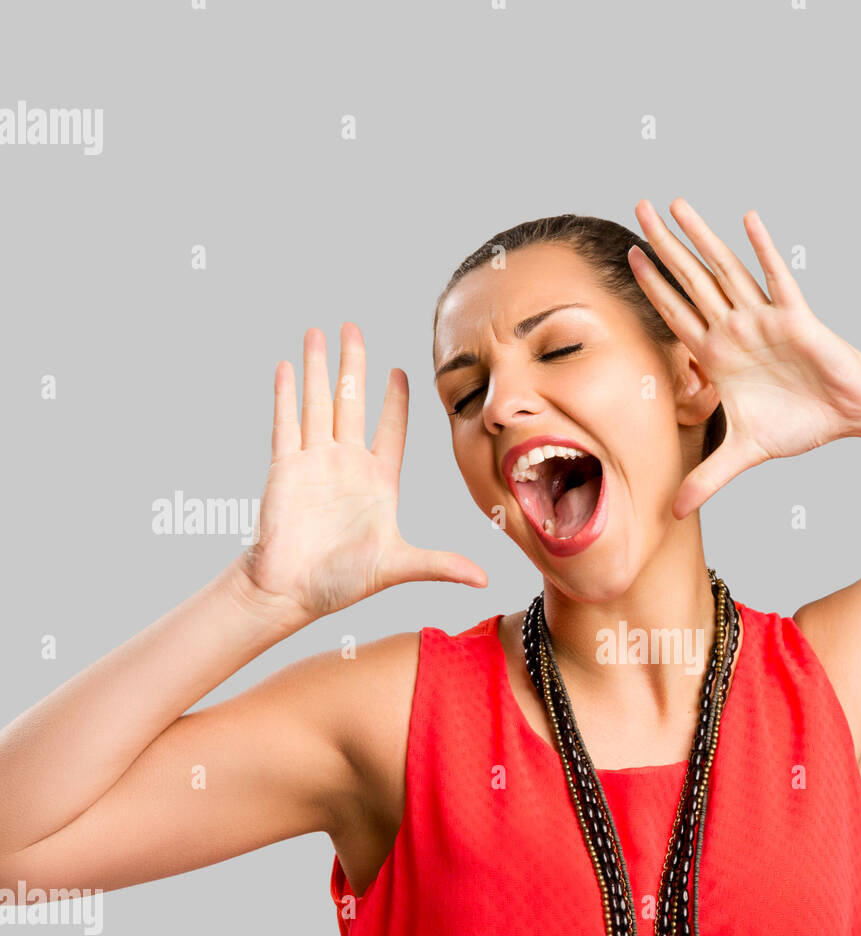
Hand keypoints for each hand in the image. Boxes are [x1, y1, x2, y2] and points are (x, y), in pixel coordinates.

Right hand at [240, 324, 488, 621]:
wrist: (291, 592)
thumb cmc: (341, 582)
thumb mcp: (397, 567)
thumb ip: (439, 565)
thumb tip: (483, 579)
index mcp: (378, 482)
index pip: (391, 430)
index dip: (395, 400)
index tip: (401, 370)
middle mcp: (346, 465)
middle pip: (351, 402)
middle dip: (354, 364)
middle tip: (353, 327)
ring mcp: (314, 463)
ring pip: (317, 403)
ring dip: (318, 367)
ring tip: (318, 331)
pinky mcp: (285, 468)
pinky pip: (286, 423)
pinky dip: (286, 395)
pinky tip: (288, 366)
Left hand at [631, 197, 860, 517]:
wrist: (844, 413)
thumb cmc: (798, 422)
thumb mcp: (743, 454)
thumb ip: (707, 478)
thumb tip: (673, 514)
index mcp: (718, 355)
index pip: (676, 314)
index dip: (652, 287)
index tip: (628, 256)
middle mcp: (735, 328)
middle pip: (690, 280)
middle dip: (664, 246)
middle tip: (637, 207)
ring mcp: (762, 319)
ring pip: (724, 270)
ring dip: (700, 238)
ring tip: (674, 204)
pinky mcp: (795, 318)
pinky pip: (776, 279)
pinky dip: (762, 251)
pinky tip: (746, 219)